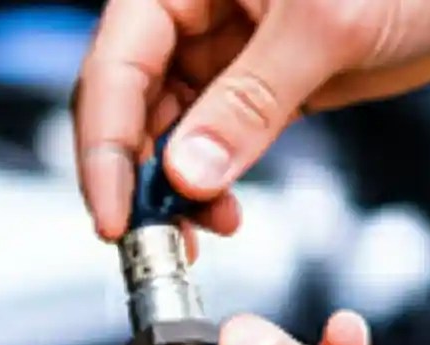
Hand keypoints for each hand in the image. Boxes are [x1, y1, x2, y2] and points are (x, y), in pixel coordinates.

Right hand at [74, 0, 429, 238]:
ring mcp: (225, 51)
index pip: (116, 63)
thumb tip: (188, 171)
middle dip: (134, 175)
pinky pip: (210, 142)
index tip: (115, 210)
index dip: (104, 143)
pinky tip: (222, 211)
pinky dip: (209, 184)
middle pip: (129, 102)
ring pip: (166, 131)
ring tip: (198, 231)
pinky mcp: (258, 86)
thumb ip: (248, 103)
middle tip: (149, 236)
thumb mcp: (324, 28)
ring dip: (173, 189)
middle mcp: (196, 11)